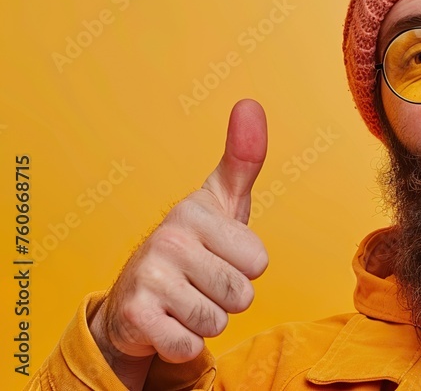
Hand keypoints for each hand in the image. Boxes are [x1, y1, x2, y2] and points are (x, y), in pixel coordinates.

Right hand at [89, 99, 268, 388]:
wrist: (136, 298)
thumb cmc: (194, 245)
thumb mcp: (222, 201)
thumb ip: (243, 157)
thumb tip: (251, 103)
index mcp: (193, 211)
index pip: (259, 261)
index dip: (246, 266)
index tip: (221, 255)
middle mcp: (167, 239)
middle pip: (242, 293)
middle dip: (229, 297)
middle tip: (203, 283)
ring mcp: (148, 277)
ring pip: (218, 320)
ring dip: (207, 320)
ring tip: (187, 300)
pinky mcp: (135, 317)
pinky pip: (190, 344)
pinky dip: (184, 343)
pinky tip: (168, 323)